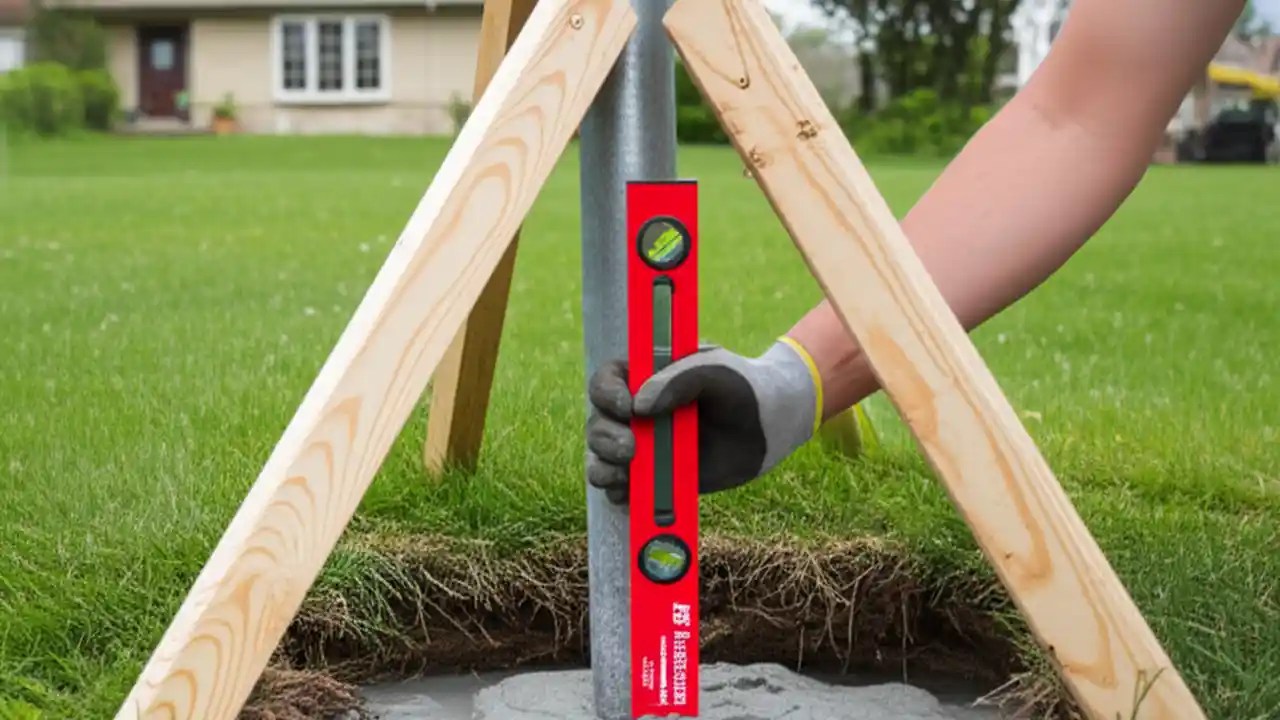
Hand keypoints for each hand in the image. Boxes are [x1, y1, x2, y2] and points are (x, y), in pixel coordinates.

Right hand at [586, 341, 819, 503]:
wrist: (770, 425)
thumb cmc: (742, 387)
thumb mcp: (715, 371)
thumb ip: (680, 379)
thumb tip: (638, 406)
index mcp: (644, 377)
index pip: (606, 381)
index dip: (606, 393)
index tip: (627, 407)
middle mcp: (637, 412)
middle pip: (598, 423)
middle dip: (605, 438)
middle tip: (631, 449)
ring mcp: (644, 446)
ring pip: (602, 457)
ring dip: (603, 468)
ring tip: (624, 476)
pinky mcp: (655, 477)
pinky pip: (624, 488)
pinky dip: (620, 493)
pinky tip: (630, 495)